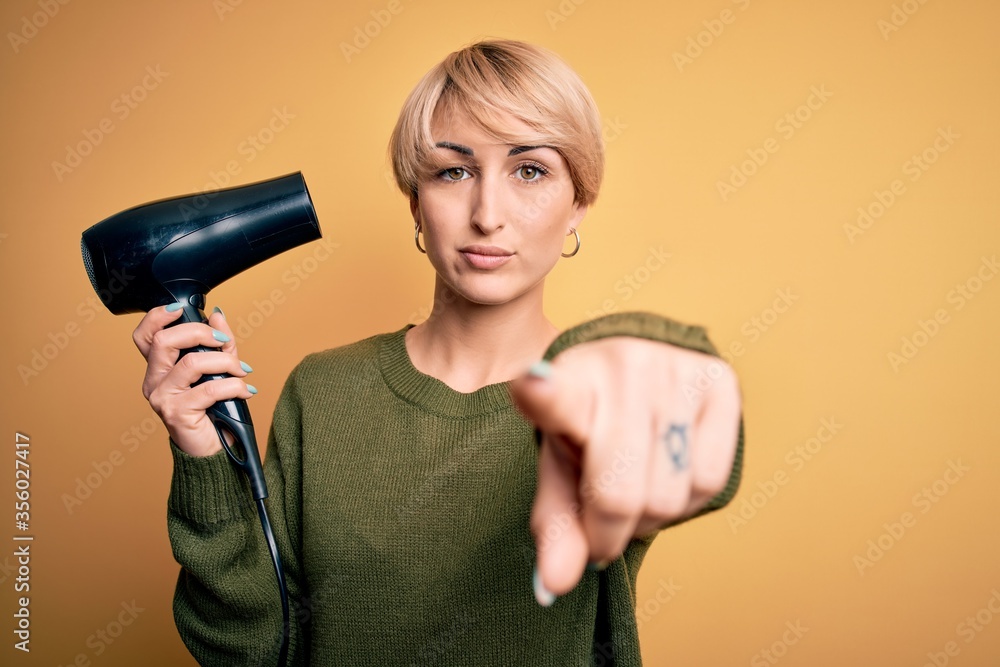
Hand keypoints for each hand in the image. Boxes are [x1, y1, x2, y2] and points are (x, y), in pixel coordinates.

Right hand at [132, 304, 255, 456]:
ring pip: (190, 362)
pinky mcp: (176, 413)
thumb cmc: (214, 411)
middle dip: (200, 333)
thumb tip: (217, 315)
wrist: (214, 451)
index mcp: (159, 368)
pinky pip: (209, 389)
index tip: (183, 309)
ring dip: (225, 361)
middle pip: (163, 341)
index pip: (145, 335)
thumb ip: (219, 343)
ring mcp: (162, 398)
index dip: (159, 316)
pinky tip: (245, 391)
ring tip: (241, 371)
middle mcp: (154, 381)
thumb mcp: (219, 370)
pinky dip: (234, 385)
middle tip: (225, 342)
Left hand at [509, 336, 740, 604]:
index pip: (554, 396)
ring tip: (636, 490)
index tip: (531, 385)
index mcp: (566, 381)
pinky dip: (689, 501)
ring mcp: (674, 369)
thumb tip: (553, 587)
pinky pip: (710, 481)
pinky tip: (670, 476)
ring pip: (669, 497)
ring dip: (649, 519)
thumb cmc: (592, 426)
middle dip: (607, 532)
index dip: (541, 394)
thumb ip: (556, 524)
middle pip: (619, 493)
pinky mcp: (720, 380)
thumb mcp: (561, 469)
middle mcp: (622, 366)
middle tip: (601, 525)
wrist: (639, 371)